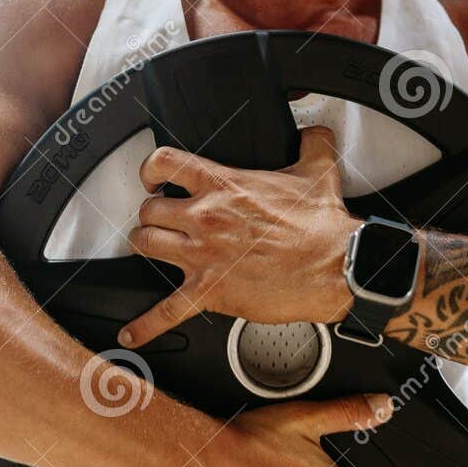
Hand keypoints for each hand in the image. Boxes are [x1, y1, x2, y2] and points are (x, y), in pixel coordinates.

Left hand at [120, 126, 357, 348]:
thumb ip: (311, 144)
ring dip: (145, 246)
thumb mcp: (319, 171)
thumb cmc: (322, 227)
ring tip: (152, 248)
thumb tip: (313, 133)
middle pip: (149, 210)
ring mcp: (204, 256)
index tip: (153, 178)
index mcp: (224, 186)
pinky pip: (166, 311)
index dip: (151, 169)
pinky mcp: (211, 292)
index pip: (166, 163)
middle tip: (162, 220)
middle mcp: (206, 218)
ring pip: (146, 245)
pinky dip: (146, 325)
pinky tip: (133, 333)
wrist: (335, 267)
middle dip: (152, 214)